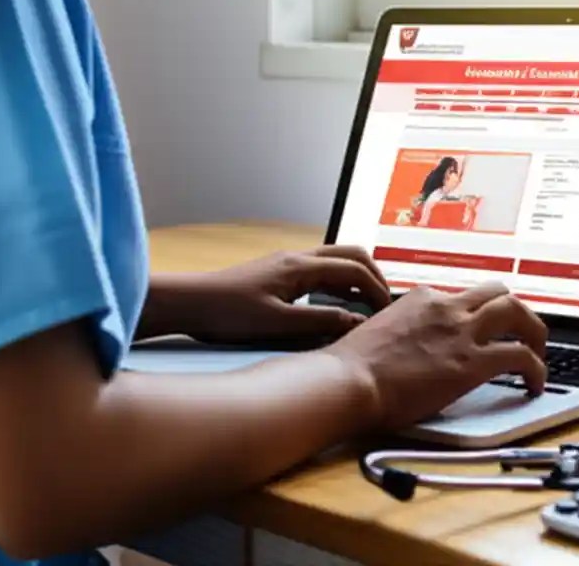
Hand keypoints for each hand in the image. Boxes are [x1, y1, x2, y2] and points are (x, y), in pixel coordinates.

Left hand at [145, 246, 391, 342]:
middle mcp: (297, 257)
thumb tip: (358, 322)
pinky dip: (338, 283)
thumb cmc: (228, 313)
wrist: (190, 303)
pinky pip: (319, 270)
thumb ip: (321, 322)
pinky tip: (335, 306)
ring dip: (356, 278)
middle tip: (386, 304)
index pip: (355, 268)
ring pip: (335, 261)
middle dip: (374, 276)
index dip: (378, 289)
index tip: (389, 313)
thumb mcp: (279, 323)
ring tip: (367, 307)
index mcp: (301, 266)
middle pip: (351, 254)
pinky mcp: (278, 273)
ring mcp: (287, 263)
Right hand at [322, 283, 547, 429]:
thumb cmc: (353, 367)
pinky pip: (521, 356)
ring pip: (517, 312)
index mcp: (422, 297)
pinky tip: (535, 383)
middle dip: (516, 312)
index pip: (464, 296)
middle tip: (523, 331)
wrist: (349, 381)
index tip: (482, 330)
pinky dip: (536, 369)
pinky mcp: (473, 362)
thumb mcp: (381, 331)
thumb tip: (416, 345)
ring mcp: (461, 331)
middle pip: (498, 292)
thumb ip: (406, 330)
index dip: (478, 314)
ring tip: (538, 352)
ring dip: (535, 331)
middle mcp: (446, 306)